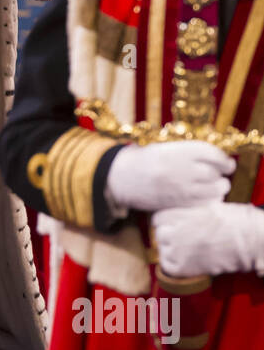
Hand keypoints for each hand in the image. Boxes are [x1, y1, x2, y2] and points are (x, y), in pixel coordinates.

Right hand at [105, 141, 234, 215]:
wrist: (123, 177)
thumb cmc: (145, 159)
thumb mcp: (165, 147)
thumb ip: (189, 151)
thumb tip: (215, 157)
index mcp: (179, 151)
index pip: (213, 154)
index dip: (224, 160)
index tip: (226, 163)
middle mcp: (182, 169)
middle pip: (215, 173)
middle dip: (221, 174)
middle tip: (221, 174)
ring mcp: (180, 187)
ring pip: (213, 190)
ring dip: (219, 188)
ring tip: (217, 186)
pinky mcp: (178, 202)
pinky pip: (203, 203)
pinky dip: (210, 200)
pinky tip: (207, 196)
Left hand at [153, 202, 263, 278]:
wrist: (247, 240)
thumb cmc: (231, 220)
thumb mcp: (205, 205)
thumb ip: (186, 210)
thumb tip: (174, 215)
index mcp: (177, 213)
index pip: (158, 218)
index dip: (168, 222)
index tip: (176, 225)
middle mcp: (173, 230)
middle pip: (160, 234)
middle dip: (170, 235)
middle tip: (185, 238)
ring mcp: (176, 250)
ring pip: (163, 250)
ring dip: (172, 250)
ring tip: (188, 249)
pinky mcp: (181, 267)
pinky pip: (168, 266)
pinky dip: (174, 264)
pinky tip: (187, 260)